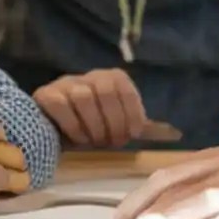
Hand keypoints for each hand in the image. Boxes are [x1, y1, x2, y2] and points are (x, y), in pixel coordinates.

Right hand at [32, 68, 147, 148]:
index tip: (134, 133)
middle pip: (105, 89)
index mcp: (109, 78)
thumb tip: (173, 134)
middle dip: (114, 120)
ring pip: (84, 97)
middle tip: (115, 141)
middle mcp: (88, 76)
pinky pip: (61, 105)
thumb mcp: (117, 123)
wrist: (53, 128)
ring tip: (98, 142)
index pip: (124, 86)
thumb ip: (138, 125)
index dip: (132, 111)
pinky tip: (79, 139)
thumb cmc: (91, 126)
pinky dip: (74, 126)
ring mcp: (65, 84)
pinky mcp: (45, 95)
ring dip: (95, 125)